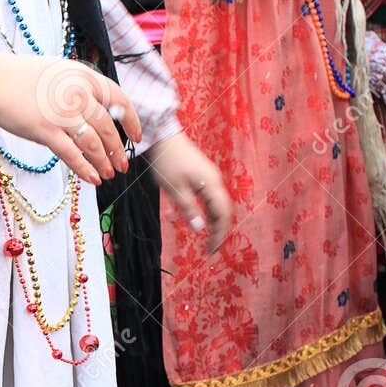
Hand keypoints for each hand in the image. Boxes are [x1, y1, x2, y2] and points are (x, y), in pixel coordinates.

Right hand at [0, 52, 140, 185]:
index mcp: (84, 76)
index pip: (118, 99)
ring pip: (93, 143)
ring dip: (104, 162)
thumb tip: (99, 108)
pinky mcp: (45, 130)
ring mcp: (62, 113)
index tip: (136, 137)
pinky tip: (93, 179)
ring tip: (109, 174)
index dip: (131, 121)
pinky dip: (85, 169)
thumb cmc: (23, 77)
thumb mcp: (60, 71)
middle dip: (118, 149)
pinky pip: (71, 154)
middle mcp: (77, 94)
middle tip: (122, 164)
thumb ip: (80, 86)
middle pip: (107, 127)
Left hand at [145, 131, 231, 252]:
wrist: (163, 136)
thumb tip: (200, 228)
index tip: (212, 250)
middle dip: (217, 230)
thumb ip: (188, 209)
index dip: (219, 233)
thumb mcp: (174, 190)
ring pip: (214, 204)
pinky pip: (205, 196)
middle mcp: (214, 181)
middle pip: (222, 210)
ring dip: (210, 221)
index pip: (222, 214)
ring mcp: (209, 177)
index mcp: (211, 185)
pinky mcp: (201, 175)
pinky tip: (185, 216)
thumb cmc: (167, 162)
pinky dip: (201, 209)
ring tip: (204, 237)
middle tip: (210, 248)